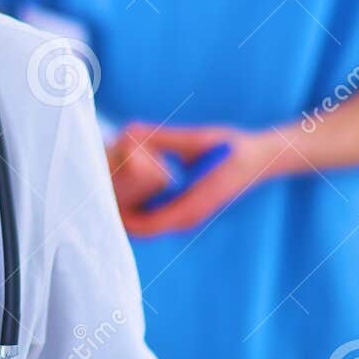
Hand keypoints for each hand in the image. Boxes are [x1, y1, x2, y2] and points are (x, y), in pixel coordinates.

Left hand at [110, 122, 286, 237]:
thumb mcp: (199, 139)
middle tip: (96, 186)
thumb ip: (165, 137)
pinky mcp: (186, 207)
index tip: (99, 196)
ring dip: (125, 207)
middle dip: (116, 210)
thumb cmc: (233, 148)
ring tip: (106, 182)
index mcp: (190, 208)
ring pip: (145, 221)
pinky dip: (136, 202)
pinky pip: (154, 212)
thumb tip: (131, 132)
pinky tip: (124, 182)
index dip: (118, 215)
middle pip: (140, 226)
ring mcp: (186, 214)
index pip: (144, 225)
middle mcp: (186, 217)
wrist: (263, 158)